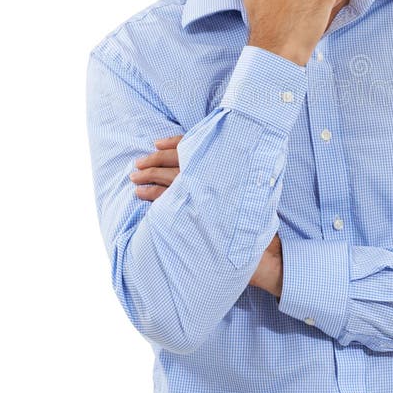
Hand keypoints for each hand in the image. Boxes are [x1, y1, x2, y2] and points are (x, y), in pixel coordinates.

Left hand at [129, 137, 283, 297]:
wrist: (257, 249)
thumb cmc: (250, 218)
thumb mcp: (241, 190)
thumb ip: (224, 173)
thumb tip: (207, 158)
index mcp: (221, 167)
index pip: (193, 148)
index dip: (173, 144)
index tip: (157, 143)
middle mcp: (211, 178)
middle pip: (176, 162)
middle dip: (154, 161)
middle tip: (138, 162)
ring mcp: (202, 196)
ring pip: (168, 180)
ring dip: (148, 177)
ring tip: (135, 179)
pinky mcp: (194, 215)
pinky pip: (167, 200)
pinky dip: (152, 196)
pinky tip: (142, 195)